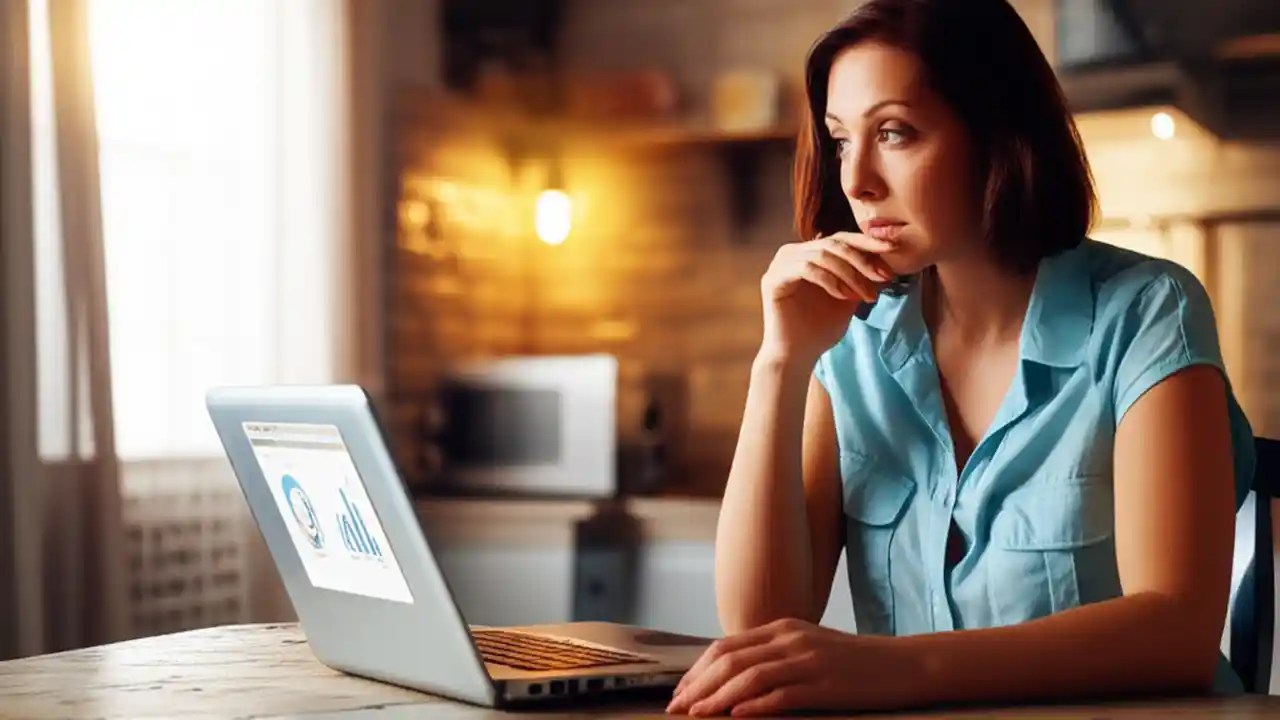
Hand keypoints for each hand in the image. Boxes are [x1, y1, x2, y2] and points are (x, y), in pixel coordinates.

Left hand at [664, 618, 918, 716]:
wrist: (903, 664)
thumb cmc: (853, 663)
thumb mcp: (807, 647)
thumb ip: (772, 655)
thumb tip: (732, 678)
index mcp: (781, 628)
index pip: (725, 646)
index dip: (697, 670)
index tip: (681, 692)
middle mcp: (789, 639)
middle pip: (729, 660)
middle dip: (698, 685)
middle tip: (677, 708)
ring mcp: (807, 661)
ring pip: (749, 677)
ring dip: (717, 698)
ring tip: (697, 715)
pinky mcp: (824, 685)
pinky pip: (781, 695)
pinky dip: (754, 706)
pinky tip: (736, 717)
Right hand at [758, 232, 896, 363]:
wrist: (798, 356)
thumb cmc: (820, 328)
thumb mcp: (850, 297)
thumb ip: (862, 276)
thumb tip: (888, 259)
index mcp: (809, 253)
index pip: (842, 239)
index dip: (868, 242)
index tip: (893, 249)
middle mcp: (792, 253)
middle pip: (834, 244)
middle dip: (863, 260)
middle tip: (883, 277)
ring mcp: (780, 264)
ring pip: (822, 254)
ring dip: (850, 274)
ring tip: (865, 295)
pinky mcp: (773, 278)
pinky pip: (806, 269)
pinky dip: (830, 281)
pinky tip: (843, 296)